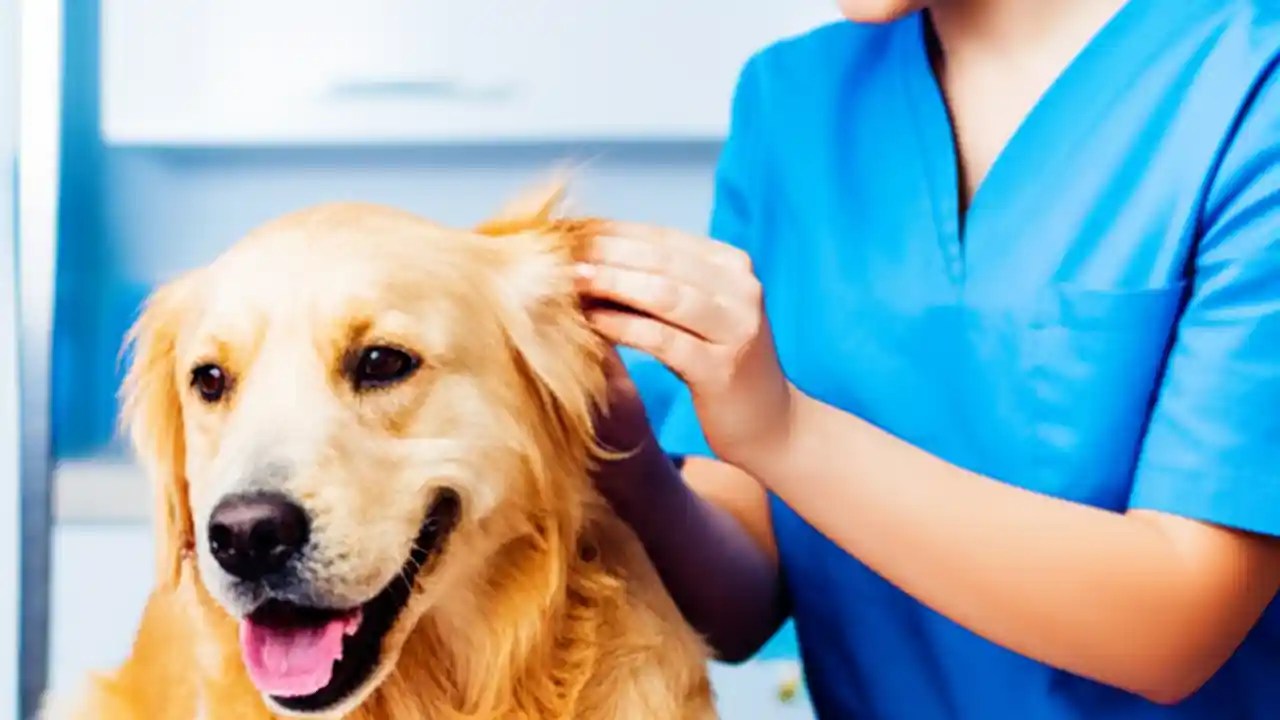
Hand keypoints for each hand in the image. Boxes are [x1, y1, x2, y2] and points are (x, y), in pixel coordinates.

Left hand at [576, 222, 797, 469]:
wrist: (769, 425)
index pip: (662, 238)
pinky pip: (663, 340)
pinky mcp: (722, 369)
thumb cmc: (717, 365)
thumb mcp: (694, 315)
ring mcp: (736, 328)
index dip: (610, 232)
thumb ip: (657, 284)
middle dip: (605, 252)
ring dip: (611, 283)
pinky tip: (591, 322)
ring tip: (568, 279)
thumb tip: (586, 256)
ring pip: (664, 294)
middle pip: (661, 260)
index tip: (565, 231)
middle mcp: (741, 289)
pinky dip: (623, 326)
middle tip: (556, 250)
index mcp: (732, 265)